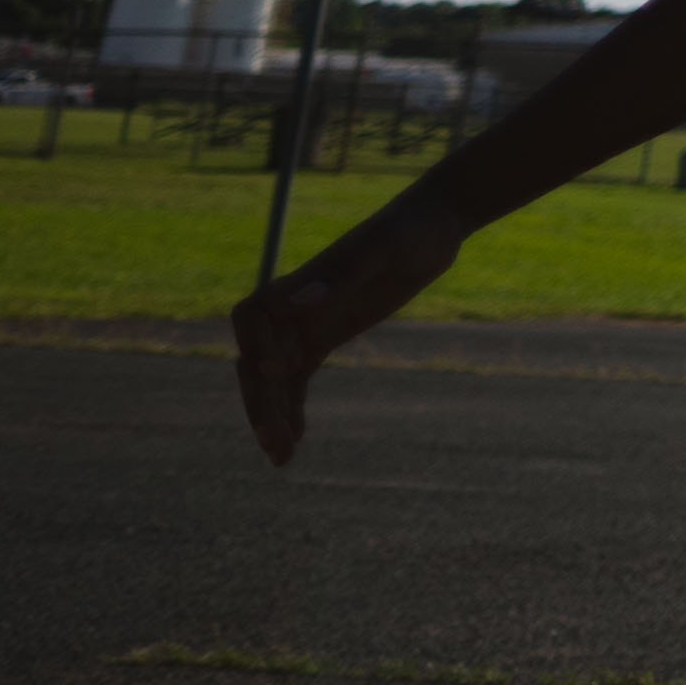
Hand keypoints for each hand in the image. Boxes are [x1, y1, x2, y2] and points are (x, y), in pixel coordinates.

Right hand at [232, 193, 465, 467]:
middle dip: (261, 401)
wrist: (434, 226)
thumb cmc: (407, 229)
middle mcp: (291, 306)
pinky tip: (295, 439)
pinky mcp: (326, 337)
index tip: (280, 372)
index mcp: (294, 281)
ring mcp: (306, 324)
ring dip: (272, 415)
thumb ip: (342, 275)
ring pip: (275, 378)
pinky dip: (292, 407)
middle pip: (258, 359)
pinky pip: (298, 379)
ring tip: (281, 458)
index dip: (256, 347)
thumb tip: (297, 300)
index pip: (251, 319)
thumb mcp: (381, 249)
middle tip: (273, 442)